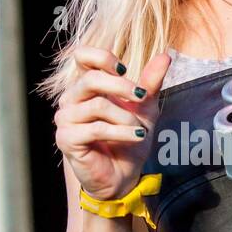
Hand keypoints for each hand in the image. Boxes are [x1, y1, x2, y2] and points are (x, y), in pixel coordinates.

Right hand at [54, 41, 170, 199]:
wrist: (123, 175)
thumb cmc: (129, 140)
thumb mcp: (144, 108)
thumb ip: (150, 83)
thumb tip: (165, 56)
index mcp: (85, 87)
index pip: (82, 56)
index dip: (102, 57)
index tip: (124, 69)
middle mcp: (71, 100)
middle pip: (90, 80)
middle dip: (121, 87)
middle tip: (141, 97)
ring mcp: (65, 119)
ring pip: (96, 105)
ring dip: (125, 117)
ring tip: (139, 129)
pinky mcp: (67, 139)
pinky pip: (96, 128)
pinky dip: (121, 132)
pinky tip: (135, 137)